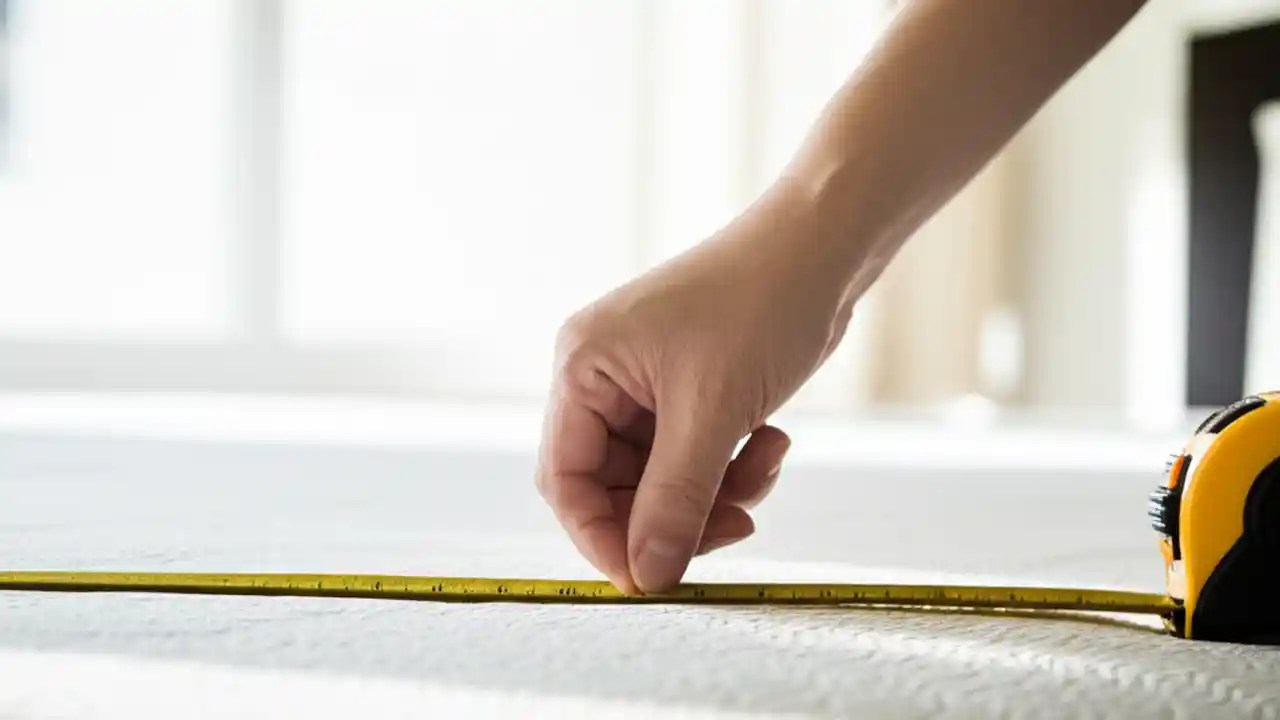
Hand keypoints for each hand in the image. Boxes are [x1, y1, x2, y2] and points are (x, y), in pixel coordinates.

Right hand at [535, 182, 866, 591]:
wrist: (823, 249)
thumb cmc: (759, 302)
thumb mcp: (714, 413)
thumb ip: (675, 500)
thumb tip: (648, 575)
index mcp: (583, 368)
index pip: (564, 478)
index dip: (601, 536)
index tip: (649, 578)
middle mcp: (603, 377)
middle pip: (613, 486)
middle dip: (673, 514)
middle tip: (730, 528)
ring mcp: (645, 385)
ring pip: (661, 479)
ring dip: (713, 492)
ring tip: (762, 467)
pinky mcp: (687, 391)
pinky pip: (694, 458)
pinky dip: (732, 466)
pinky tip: (772, 441)